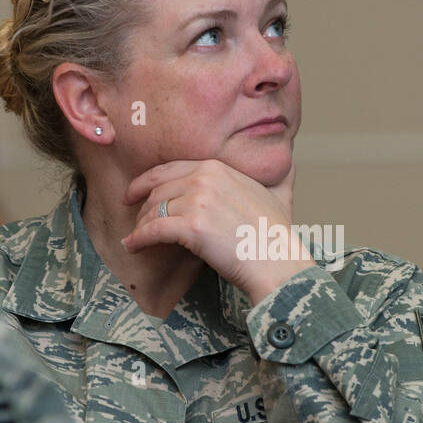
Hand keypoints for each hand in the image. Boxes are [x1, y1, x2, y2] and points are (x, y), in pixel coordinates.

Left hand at [122, 159, 313, 303]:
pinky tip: (132, 245)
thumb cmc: (277, 235)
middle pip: (158, 188)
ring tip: (135, 237)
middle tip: (132, 217)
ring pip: (153, 209)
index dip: (147, 180)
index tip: (135, 192)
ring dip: (140, 225)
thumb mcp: (281, 194)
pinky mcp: (191, 226)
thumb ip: (280, 175)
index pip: (171, 169)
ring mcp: (197, 201)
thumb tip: (290, 162)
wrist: (277, 261)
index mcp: (218, 167)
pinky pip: (153, 229)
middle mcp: (205, 178)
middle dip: (141, 204)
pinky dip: (138, 238)